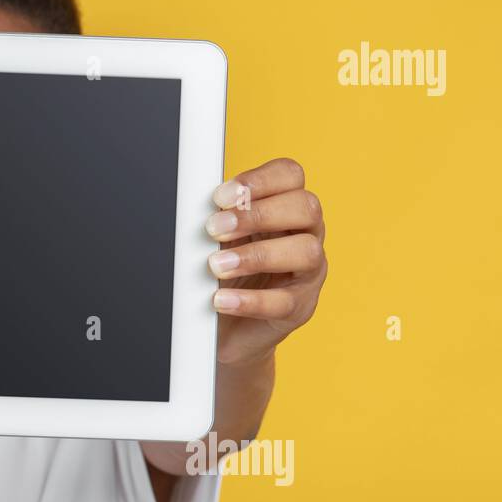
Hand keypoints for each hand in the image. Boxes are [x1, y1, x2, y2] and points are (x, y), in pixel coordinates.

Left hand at [205, 157, 326, 365]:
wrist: (224, 326)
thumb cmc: (225, 270)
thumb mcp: (219, 237)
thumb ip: (217, 217)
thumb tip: (192, 204)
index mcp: (285, 207)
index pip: (290, 175)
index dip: (259, 180)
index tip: (221, 196)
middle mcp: (306, 234)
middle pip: (306, 207)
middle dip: (257, 214)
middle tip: (215, 228)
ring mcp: (309, 272)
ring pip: (306, 252)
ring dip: (256, 256)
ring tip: (216, 265)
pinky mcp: (300, 308)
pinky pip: (284, 302)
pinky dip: (249, 300)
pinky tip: (221, 299)